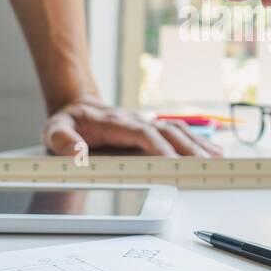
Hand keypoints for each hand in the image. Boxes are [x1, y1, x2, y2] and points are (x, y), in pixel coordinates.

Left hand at [43, 96, 221, 157]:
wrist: (77, 105)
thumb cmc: (68, 121)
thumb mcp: (54, 130)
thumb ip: (63, 140)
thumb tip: (77, 151)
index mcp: (114, 123)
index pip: (142, 133)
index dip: (159, 146)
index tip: (173, 162)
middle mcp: (134, 120)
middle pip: (167, 132)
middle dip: (187, 148)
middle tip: (205, 165)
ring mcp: (145, 123)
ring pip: (176, 130)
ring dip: (197, 144)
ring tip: (216, 160)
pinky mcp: (151, 128)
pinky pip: (177, 132)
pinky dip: (195, 141)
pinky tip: (210, 152)